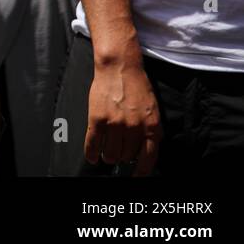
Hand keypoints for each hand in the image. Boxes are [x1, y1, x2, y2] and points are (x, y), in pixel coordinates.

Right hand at [84, 55, 160, 174]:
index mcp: (151, 127)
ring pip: (111, 153)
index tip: (136, 176)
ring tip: (107, 153)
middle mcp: (134, 128)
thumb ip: (150, 130)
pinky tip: (92, 157)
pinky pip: (93, 143)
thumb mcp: (152, 110)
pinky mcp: (98, 119)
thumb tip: (142, 151)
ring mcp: (115, 124)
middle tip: (118, 152)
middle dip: (123, 156)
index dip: (141, 171)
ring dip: (108, 156)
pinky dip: (91, 153)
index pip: (148, 158)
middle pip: (127, 156)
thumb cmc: (136, 86)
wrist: (119, 67)